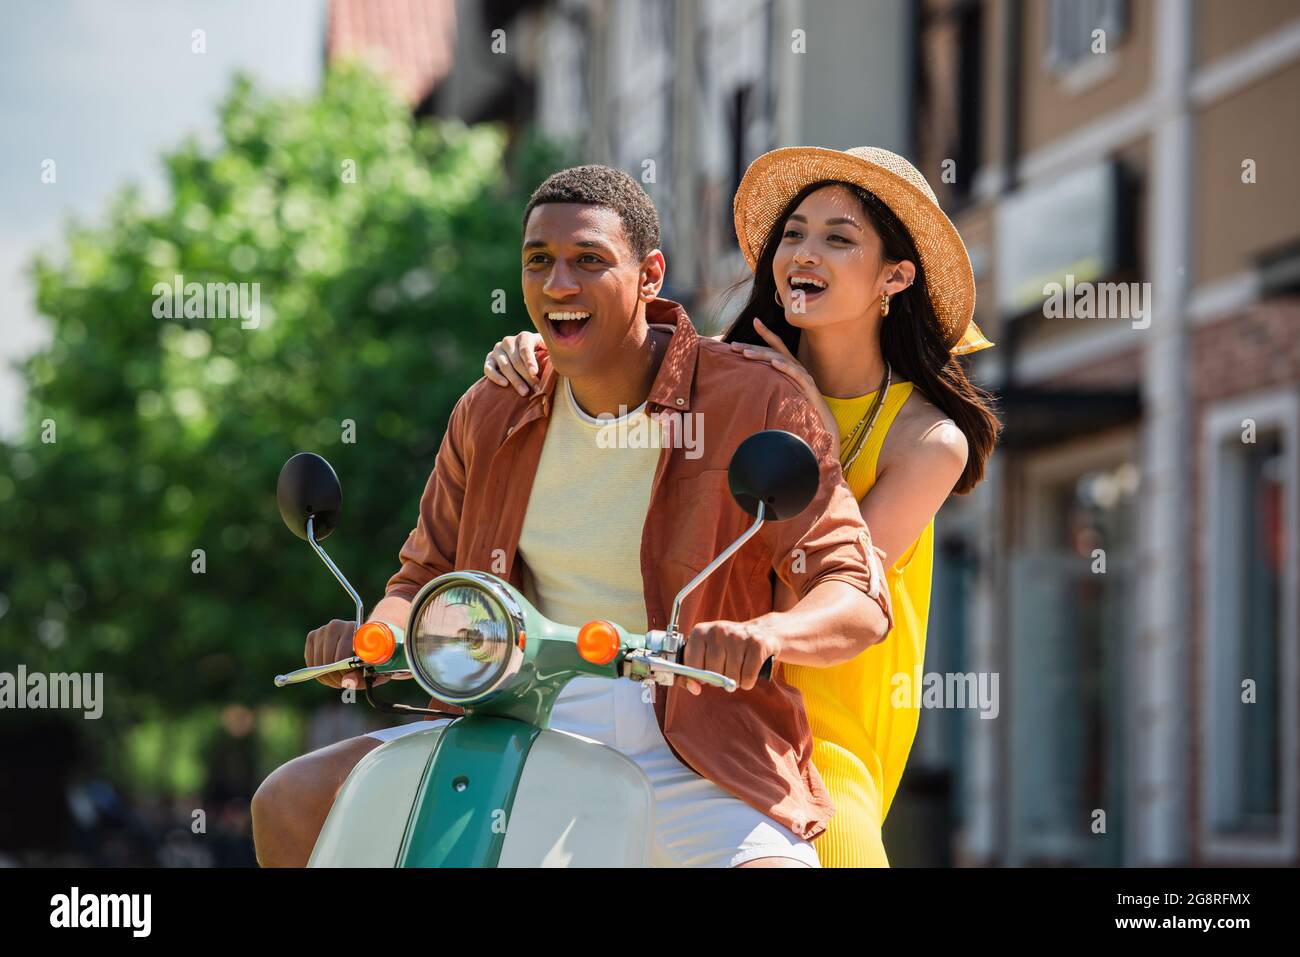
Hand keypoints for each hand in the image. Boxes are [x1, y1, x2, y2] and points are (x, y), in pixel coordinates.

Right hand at [304, 619, 388, 690]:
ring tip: (337, 680)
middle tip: (342, 683)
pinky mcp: (312, 636)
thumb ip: (359, 677)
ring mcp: (323, 630)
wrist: (363, 641)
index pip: (342, 656)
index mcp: (355, 628)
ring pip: (318, 661)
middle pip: (328, 658)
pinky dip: (317, 672)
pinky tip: (328, 675)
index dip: (344, 672)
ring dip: (326, 676)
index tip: (350, 679)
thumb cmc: (370, 656)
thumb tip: (346, 682)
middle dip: (334, 676)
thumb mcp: (371, 668)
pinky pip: (310, 661)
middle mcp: (336, 625)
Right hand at [483, 331, 544, 395]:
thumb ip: (550, 355)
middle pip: (516, 360)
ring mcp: (498, 349)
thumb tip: (559, 364)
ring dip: (515, 380)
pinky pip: (489, 368)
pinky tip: (505, 384)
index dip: (530, 361)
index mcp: (524, 337)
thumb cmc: (539, 356)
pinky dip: (496, 377)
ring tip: (524, 392)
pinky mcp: (489, 359)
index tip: (534, 373)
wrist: (522, 357)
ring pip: (505, 366)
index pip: (525, 349)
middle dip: (527, 376)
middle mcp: (509, 341)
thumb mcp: (546, 351)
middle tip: (535, 389)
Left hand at [678, 618, 780, 693]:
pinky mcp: (757, 644)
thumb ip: (693, 673)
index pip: (691, 665)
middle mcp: (718, 630)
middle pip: (712, 673)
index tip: (705, 674)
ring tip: (738, 668)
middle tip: (725, 670)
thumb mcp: (707, 653)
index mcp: (700, 632)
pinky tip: (749, 670)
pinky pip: (747, 677)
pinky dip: (748, 682)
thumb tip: (694, 688)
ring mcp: (738, 636)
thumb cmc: (729, 647)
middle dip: (718, 679)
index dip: (698, 676)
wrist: (763, 631)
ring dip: (735, 681)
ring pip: (730, 677)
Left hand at [729, 318, 837, 441]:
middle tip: (734, 346)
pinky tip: (774, 363)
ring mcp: (803, 375)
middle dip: (753, 347)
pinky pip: (795, 374)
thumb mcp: (783, 392)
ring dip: (762, 355)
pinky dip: (785, 367)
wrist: (822, 422)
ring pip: (781, 360)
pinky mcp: (808, 386)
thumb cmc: (800, 408)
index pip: (776, 346)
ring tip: (746, 354)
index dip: (766, 332)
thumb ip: (771, 384)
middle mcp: (796, 366)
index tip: (755, 320)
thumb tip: (752, 381)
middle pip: (774, 351)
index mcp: (790, 366)